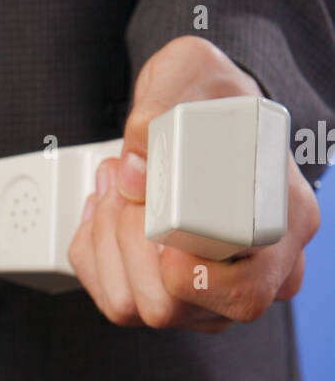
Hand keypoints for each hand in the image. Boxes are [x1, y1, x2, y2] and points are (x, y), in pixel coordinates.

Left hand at [68, 36, 319, 330]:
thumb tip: (134, 173)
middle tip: (125, 192)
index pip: (243, 292)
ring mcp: (215, 289)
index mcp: (286, 223)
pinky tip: (105, 212)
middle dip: (129, 250)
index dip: (189, 275)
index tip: (158, 229)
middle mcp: (259, 270)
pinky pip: (116, 298)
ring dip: (106, 247)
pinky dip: (95, 255)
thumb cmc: (211, 96)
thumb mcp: (192, 71)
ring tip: (113, 190)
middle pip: (178, 309)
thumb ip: (164, 104)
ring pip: (138, 309)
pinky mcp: (173, 292)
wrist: (200, 106)